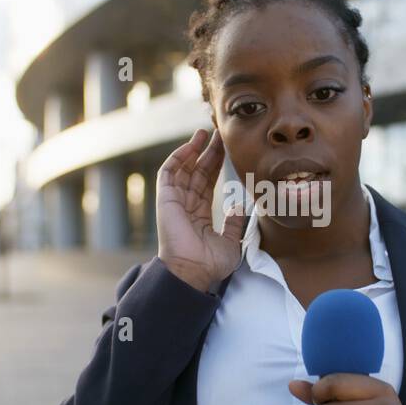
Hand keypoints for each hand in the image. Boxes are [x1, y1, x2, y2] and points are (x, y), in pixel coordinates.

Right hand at [156, 128, 247, 291]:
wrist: (193, 272)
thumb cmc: (210, 264)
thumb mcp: (231, 242)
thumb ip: (235, 223)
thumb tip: (240, 206)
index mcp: (199, 214)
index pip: (208, 182)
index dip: (216, 165)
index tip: (226, 149)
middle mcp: (185, 205)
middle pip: (197, 171)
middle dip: (208, 152)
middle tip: (220, 134)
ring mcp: (174, 201)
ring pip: (183, 168)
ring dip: (193, 149)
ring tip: (205, 133)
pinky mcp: (165, 198)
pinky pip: (169, 172)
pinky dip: (179, 157)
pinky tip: (191, 145)